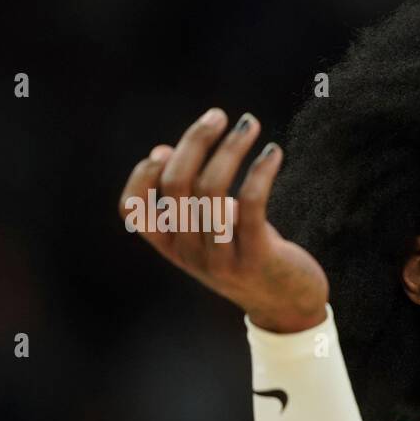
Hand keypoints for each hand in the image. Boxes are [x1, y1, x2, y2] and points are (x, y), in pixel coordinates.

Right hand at [118, 107, 328, 332]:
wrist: (288, 305)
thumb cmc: (247, 256)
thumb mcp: (210, 231)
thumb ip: (188, 199)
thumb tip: (162, 151)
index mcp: (170, 247)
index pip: (132, 209)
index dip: (142, 175)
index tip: (165, 149)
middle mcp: (189, 254)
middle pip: (177, 184)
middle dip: (195, 141)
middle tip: (218, 115)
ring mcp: (221, 258)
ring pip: (214, 189)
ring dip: (232, 148)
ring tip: (250, 124)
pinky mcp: (257, 257)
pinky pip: (252, 203)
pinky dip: (261, 170)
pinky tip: (274, 151)